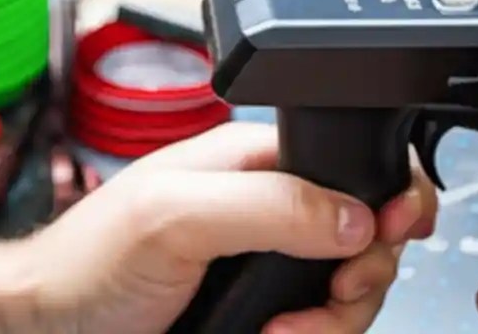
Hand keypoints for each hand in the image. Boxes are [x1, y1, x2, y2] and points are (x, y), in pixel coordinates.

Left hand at [14, 122, 437, 333]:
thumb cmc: (84, 265)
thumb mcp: (174, 217)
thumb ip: (270, 205)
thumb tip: (355, 215)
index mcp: (255, 161)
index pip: (351, 161)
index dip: (386, 196)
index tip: (394, 231)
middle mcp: (271, 209)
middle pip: (365, 231)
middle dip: (366, 269)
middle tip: (339, 294)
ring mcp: (268, 264)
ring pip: (350, 284)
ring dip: (338, 316)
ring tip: (294, 331)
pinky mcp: (263, 310)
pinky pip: (321, 323)